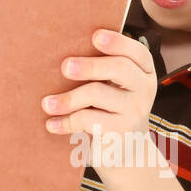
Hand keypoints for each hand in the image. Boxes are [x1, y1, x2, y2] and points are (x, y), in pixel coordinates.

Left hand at [41, 29, 157, 179]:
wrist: (126, 153)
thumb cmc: (112, 111)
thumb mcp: (115, 88)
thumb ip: (102, 70)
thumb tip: (64, 54)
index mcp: (144, 72)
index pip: (137, 52)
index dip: (117, 42)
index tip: (95, 36)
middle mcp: (144, 89)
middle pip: (118, 68)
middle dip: (89, 65)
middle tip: (65, 67)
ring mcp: (135, 111)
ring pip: (98, 93)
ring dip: (68, 98)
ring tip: (46, 104)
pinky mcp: (120, 132)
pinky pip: (88, 120)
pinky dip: (66, 122)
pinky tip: (52, 124)